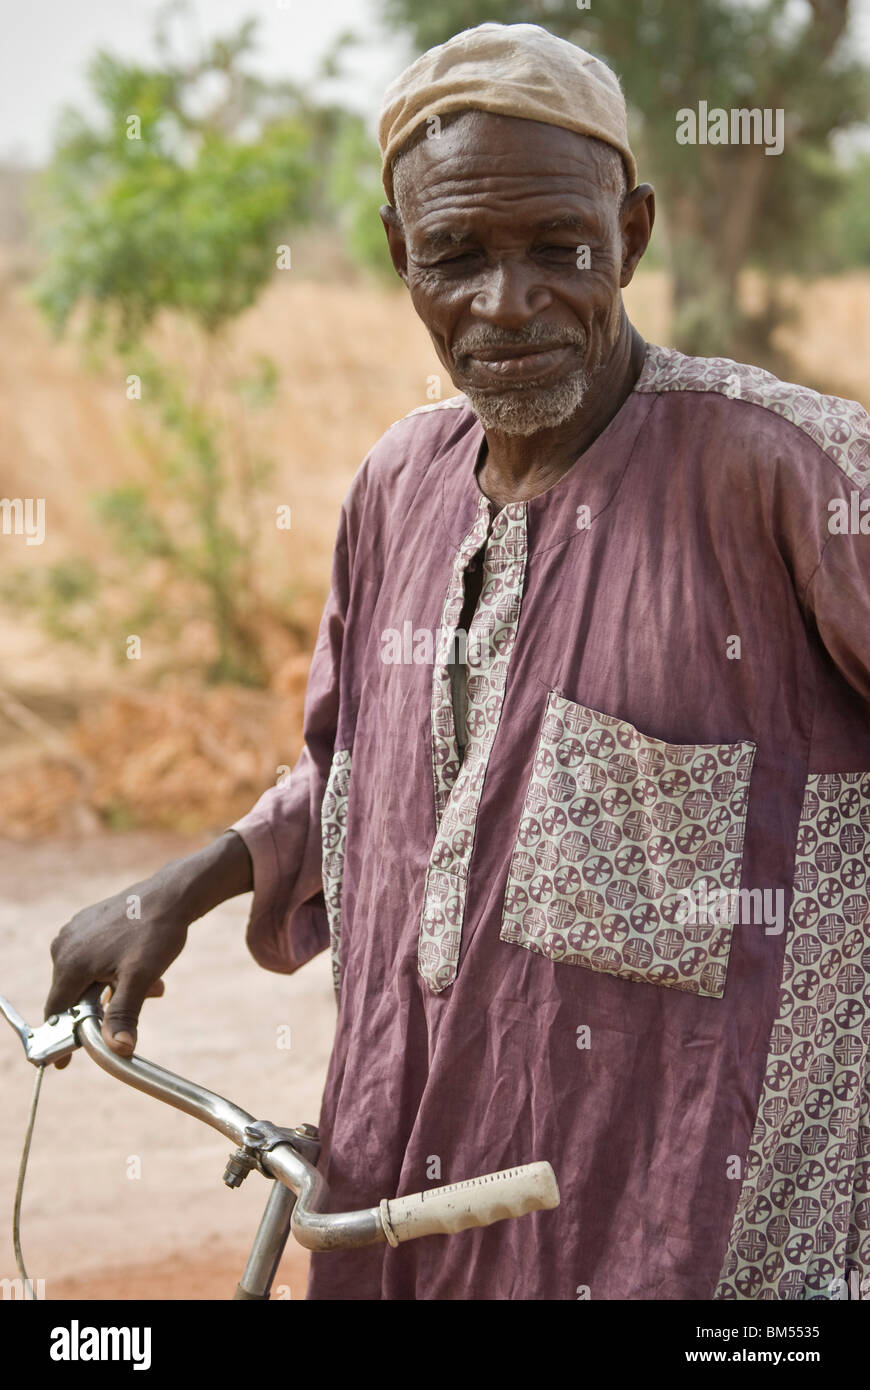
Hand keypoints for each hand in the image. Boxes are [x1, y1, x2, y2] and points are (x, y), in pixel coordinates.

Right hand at [44, 879, 188, 1067]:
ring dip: (116, 988)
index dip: (63, 1038)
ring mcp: (74, 932)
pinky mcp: (87, 923)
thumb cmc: (155, 934)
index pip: (56, 1012)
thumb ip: (123, 1014)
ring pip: (89, 978)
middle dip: (106, 1006)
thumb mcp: (140, 978)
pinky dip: (114, 970)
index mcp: (70, 962)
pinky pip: (93, 958)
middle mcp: (64, 946)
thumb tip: (118, 1049)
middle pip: (75, 995)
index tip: (66, 1062)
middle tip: (145, 997)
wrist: (171, 895)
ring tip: (153, 983)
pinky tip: (141, 965)